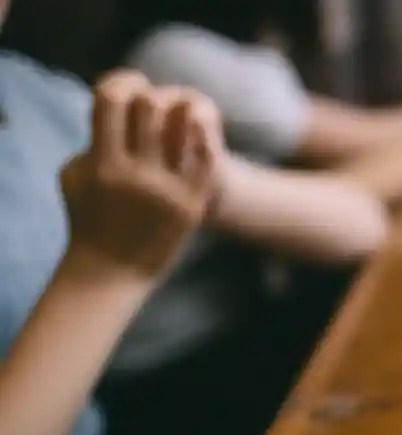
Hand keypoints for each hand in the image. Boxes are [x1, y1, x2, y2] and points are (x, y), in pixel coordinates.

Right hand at [60, 71, 222, 277]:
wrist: (114, 268)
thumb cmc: (90, 215)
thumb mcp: (75, 175)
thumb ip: (92, 140)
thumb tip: (114, 108)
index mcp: (102, 163)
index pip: (111, 100)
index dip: (122, 80)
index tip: (128, 85)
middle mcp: (136, 174)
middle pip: (152, 106)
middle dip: (151, 96)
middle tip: (152, 104)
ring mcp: (168, 189)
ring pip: (184, 125)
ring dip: (181, 108)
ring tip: (178, 112)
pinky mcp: (192, 202)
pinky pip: (207, 155)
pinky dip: (204, 132)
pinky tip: (198, 125)